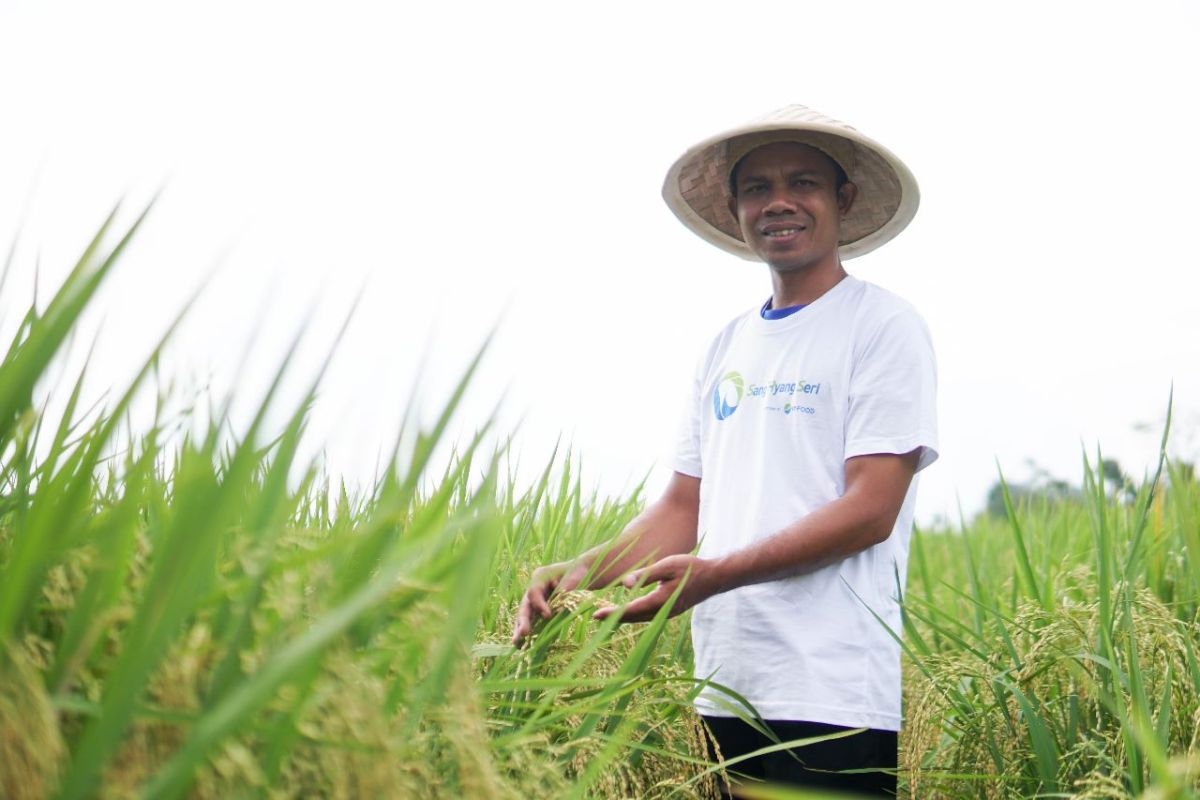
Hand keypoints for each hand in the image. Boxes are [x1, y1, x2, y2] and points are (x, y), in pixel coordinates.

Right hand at [511, 561, 585, 645]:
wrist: (580, 574)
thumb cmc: (577, 574)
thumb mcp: (573, 579)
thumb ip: (564, 592)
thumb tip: (556, 611)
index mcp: (539, 576)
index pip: (534, 592)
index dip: (539, 605)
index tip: (548, 616)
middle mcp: (534, 588)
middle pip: (525, 605)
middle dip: (523, 621)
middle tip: (523, 633)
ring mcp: (535, 599)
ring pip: (525, 614)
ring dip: (521, 629)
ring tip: (516, 643)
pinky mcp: (539, 609)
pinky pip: (532, 620)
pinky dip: (529, 631)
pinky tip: (523, 645)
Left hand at [592, 554, 719, 624]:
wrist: (714, 577)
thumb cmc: (691, 567)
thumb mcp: (667, 566)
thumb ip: (645, 575)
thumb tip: (624, 584)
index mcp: (660, 601)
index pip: (631, 610)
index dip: (612, 613)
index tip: (596, 615)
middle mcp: (663, 611)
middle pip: (634, 618)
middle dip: (614, 618)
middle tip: (596, 617)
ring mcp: (669, 613)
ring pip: (641, 618)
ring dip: (624, 617)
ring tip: (608, 615)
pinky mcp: (672, 610)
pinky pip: (649, 616)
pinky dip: (636, 614)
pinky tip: (630, 610)